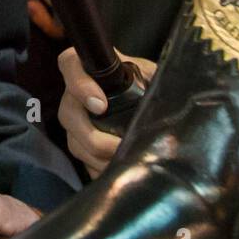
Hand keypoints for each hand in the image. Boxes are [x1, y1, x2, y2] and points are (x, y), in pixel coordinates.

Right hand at [57, 46, 156, 177]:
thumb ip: (150, 74)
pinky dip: (100, 170)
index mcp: (84, 66)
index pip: (70, 65)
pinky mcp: (79, 144)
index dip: (81, 86)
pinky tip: (119, 173)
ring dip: (98, 158)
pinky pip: (83, 162)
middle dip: (93, 137)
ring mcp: (73, 122)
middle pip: (69, 115)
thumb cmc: (137, 78)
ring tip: (125, 164)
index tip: (101, 105)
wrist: (134, 93)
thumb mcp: (144, 70)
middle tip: (119, 147)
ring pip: (75, 143)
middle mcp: (72, 94)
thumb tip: (169, 90)